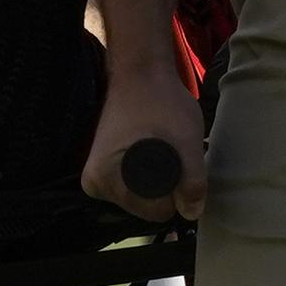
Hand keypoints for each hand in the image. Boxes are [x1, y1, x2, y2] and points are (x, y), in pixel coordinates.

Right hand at [84, 56, 205, 222]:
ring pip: (141, 198)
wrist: (140, 71)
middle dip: (166, 188)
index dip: (176, 192)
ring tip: (164, 149)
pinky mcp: (101, 169)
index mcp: (104, 180)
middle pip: (145, 207)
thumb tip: (191, 214)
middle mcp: (93, 184)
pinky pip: (132, 188)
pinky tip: (154, 152)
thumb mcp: (185, 139)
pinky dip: (148, 176)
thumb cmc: (161, 101)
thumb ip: (192, 179)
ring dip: (158, 182)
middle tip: (172, 152)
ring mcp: (95, 177)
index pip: (154, 211)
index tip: (180, 161)